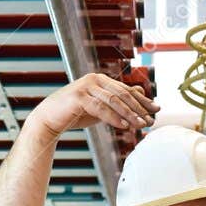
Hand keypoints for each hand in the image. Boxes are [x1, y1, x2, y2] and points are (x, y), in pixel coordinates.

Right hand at [25, 72, 158, 138]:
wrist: (49, 119)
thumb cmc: (75, 113)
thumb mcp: (100, 107)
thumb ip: (117, 100)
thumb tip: (140, 91)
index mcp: (101, 79)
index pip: (126, 90)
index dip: (143, 100)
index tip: (156, 109)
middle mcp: (94, 79)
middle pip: (122, 94)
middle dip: (139, 108)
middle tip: (151, 119)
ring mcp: (86, 86)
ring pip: (113, 101)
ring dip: (129, 114)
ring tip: (141, 125)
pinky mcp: (78, 97)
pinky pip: (101, 108)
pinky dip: (113, 117)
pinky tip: (124, 126)